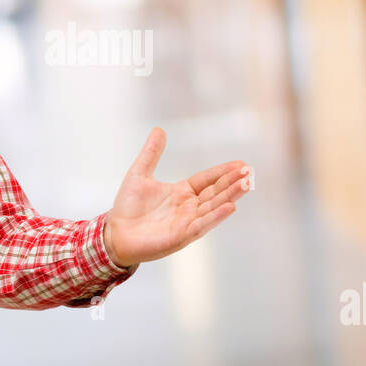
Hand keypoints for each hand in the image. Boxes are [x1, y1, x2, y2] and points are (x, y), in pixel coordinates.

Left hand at [104, 127, 252, 267]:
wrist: (115, 233)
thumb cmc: (127, 207)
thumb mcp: (139, 173)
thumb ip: (151, 153)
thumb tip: (159, 129)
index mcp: (182, 193)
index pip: (208, 180)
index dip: (224, 172)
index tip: (241, 164)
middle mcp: (189, 208)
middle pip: (216, 193)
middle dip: (233, 183)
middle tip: (250, 172)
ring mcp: (187, 222)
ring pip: (213, 207)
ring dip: (230, 196)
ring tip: (245, 185)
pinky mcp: (181, 236)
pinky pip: (202, 225)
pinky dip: (216, 216)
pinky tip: (230, 207)